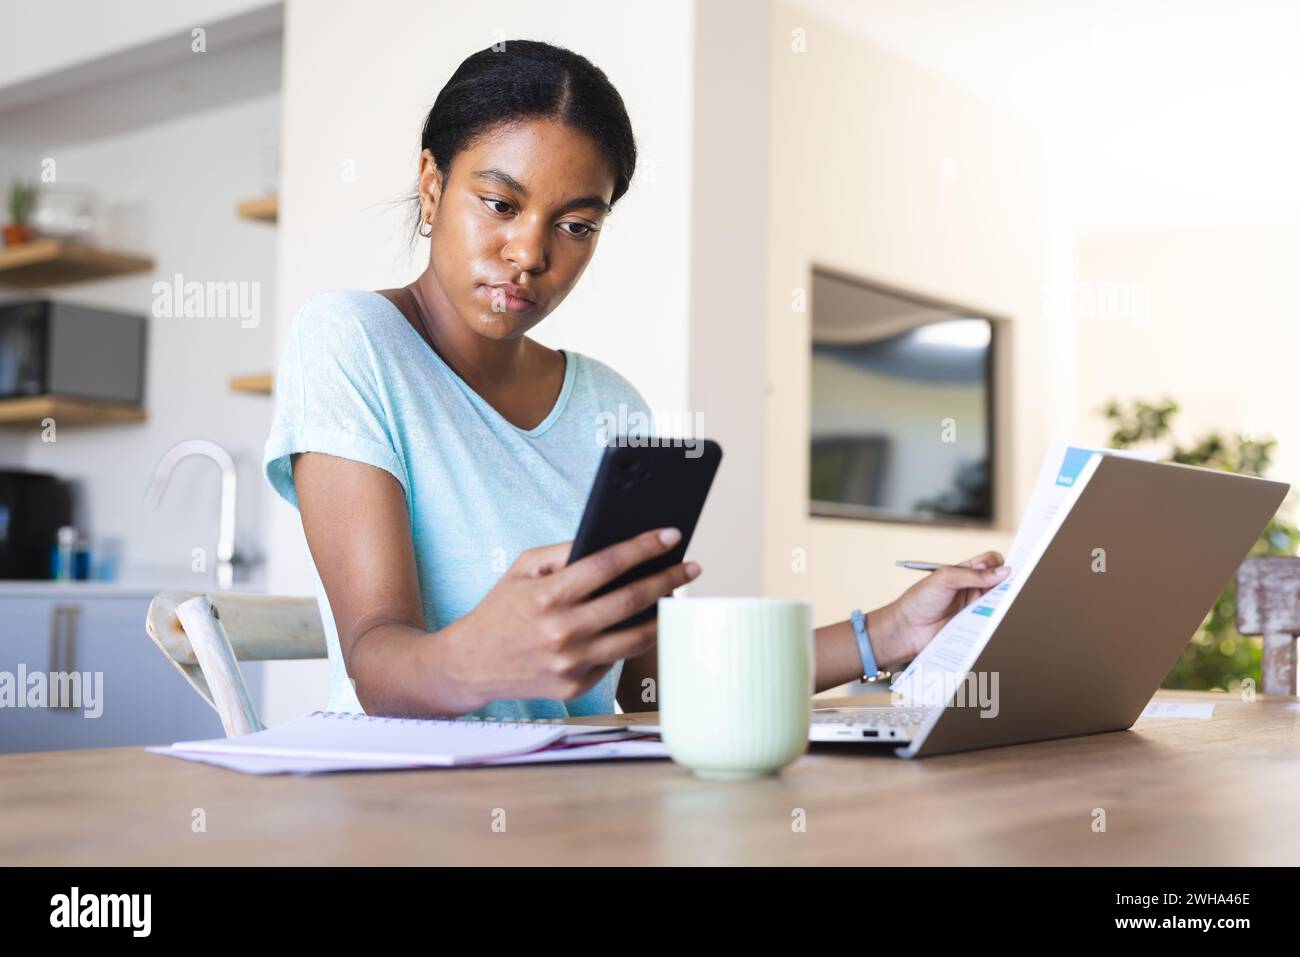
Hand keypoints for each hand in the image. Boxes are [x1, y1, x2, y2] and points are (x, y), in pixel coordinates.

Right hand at [444, 528, 700, 709]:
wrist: (470, 665)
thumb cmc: (500, 610)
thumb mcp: (522, 569)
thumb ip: (564, 553)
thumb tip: (610, 542)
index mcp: (548, 596)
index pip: (608, 564)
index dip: (644, 547)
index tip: (671, 535)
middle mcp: (563, 631)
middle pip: (632, 600)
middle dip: (668, 579)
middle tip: (691, 566)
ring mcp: (572, 662)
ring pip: (635, 637)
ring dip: (663, 615)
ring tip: (676, 597)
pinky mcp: (576, 685)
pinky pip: (615, 657)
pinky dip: (632, 639)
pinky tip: (643, 622)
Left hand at [881, 551, 1009, 663]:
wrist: (907, 629)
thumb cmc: (919, 599)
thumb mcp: (944, 578)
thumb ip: (973, 575)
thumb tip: (1003, 572)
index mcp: (966, 572)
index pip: (992, 562)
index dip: (1000, 564)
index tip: (1010, 569)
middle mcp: (973, 588)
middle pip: (1001, 582)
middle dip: (1008, 584)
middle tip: (1012, 588)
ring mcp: (975, 607)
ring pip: (1000, 602)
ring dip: (1003, 603)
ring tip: (1003, 604)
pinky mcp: (976, 625)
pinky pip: (992, 621)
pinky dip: (996, 619)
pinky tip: (995, 618)